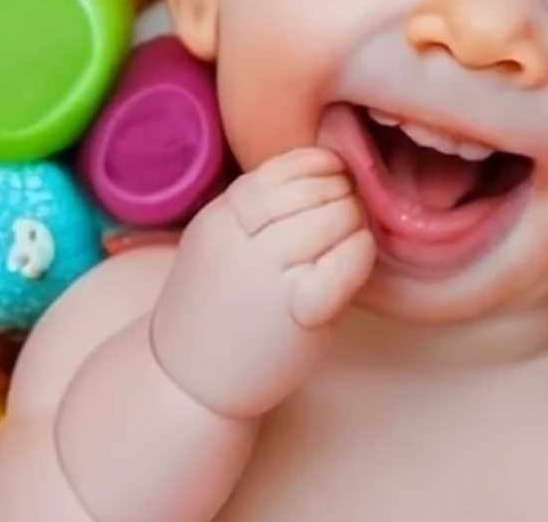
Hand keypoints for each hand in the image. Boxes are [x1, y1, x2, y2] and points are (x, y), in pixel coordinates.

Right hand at [150, 148, 374, 418]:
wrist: (186, 382)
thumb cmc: (220, 307)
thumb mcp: (225, 241)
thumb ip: (265, 209)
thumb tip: (332, 172)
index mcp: (221, 217)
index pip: (281, 169)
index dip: (319, 165)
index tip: (336, 175)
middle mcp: (239, 240)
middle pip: (312, 191)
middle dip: (342, 193)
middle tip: (351, 210)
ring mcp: (267, 274)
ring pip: (332, 217)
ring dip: (355, 220)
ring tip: (352, 235)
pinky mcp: (301, 308)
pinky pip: (346, 260)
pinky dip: (360, 252)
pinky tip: (355, 260)